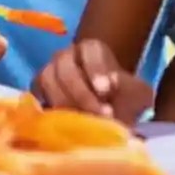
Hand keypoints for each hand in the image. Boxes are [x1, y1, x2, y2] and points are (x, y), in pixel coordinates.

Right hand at [32, 40, 153, 123]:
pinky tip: (64, 125)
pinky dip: (50, 110)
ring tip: (82, 123)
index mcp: (91, 49)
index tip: (106, 91)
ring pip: (47, 80)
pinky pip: (37, 96)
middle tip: (99, 114)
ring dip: (65, 102)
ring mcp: (48, 71)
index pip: (91, 50)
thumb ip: (133, 98)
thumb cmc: (121, 96)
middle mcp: (66, 56)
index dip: (96, 68)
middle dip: (81, 92)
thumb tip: (122, 115)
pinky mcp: (38, 91)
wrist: (106, 107)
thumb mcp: (136, 94)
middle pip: (65, 66)